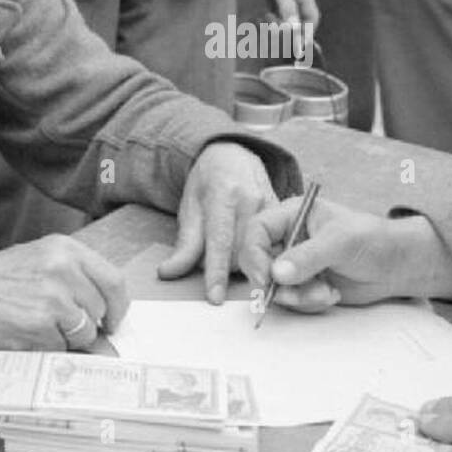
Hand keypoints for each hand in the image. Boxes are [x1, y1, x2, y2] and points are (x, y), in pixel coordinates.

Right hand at [0, 235, 127, 351]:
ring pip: (84, 333)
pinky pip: (60, 348)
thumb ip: (74, 278)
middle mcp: (63, 269)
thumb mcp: (38, 259)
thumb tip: (108, 314)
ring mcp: (52, 298)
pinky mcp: (38, 325)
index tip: (114, 320)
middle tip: (62, 325)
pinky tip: (23, 333)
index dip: (118, 306)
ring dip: (66, 339)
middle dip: (87, 325)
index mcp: (65, 248)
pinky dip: (46, 348)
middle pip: (100, 310)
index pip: (114, 281)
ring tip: (37, 326)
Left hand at [158, 142, 276, 302]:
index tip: (215, 297)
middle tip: (216, 259)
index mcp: (222, 195)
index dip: (217, 272)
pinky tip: (254, 249)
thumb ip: (184, 244)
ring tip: (233, 250)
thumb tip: (168, 272)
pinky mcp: (282, 212)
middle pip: (242, 252)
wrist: (234, 154)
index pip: (219, 241)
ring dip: (244, 263)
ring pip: (260, 252)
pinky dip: (263, 254)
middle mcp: (250, 199)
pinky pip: (275, 244)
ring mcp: (270, 204)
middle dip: (227, 267)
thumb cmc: (208, 182)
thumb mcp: (190, 208)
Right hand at [238, 196, 451, 311]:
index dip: (254, 254)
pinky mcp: (303, 285)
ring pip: (274, 287)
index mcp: (292, 215)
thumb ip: (308, 256)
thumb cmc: (373, 240)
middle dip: (276, 283)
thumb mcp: (341, 242)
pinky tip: (331, 294)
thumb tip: (277, 273)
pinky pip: (291, 301)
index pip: (256, 231)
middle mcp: (288, 238)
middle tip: (295, 294)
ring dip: (298, 296)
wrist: (396, 266)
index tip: (266, 279)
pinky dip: (308, 303)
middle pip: (258, 262)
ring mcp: (295, 264)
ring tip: (326, 292)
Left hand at [247, 0, 319, 60]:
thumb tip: (294, 28)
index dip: (307, 33)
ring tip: (266, 24)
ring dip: (278, 27)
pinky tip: (261, 20)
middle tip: (278, 38)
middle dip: (290, 32)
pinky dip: (270, 21)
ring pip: (286, 19)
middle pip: (299, 21)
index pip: (312, 19)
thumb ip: (287, 6)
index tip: (299, 46)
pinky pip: (275, 14)